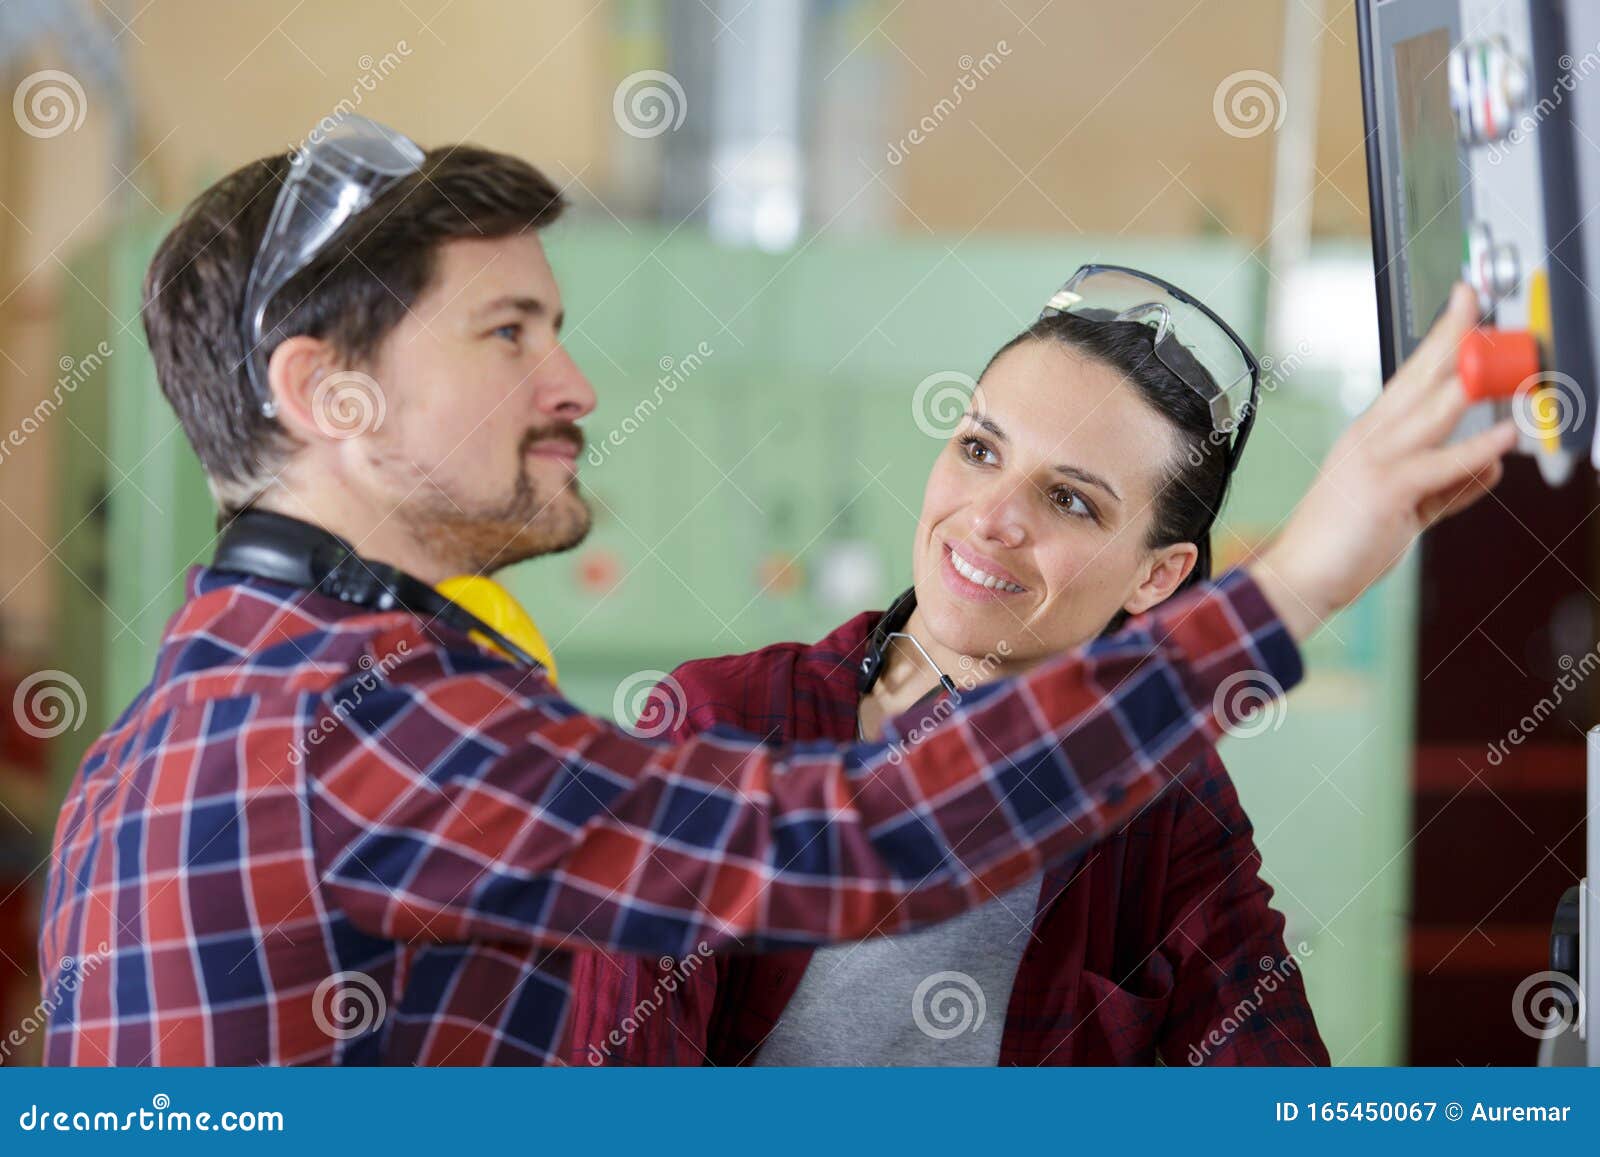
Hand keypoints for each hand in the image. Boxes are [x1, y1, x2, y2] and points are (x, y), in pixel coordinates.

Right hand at [1250, 281, 1516, 641]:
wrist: (1300, 577)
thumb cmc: (1341, 545)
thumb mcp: (1407, 509)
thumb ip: (1450, 485)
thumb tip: (1491, 465)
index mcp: (1370, 437)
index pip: (1411, 378)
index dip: (1439, 340)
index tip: (1463, 309)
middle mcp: (1370, 439)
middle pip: (1418, 377)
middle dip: (1452, 335)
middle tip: (1477, 302)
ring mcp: (1375, 462)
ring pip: (1431, 410)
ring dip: (1470, 380)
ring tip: (1503, 356)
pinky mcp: (1385, 492)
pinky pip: (1438, 466)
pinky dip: (1474, 451)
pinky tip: (1502, 437)